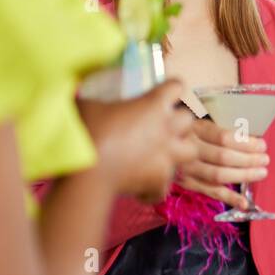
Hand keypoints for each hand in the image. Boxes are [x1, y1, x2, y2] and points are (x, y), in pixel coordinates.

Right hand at [78, 80, 195, 202]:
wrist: (88, 170)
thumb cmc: (89, 131)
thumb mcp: (88, 104)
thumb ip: (95, 97)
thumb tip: (84, 93)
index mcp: (153, 105)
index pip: (176, 87)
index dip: (171, 89)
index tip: (163, 93)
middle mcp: (167, 128)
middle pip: (188, 119)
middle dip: (178, 121)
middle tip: (161, 126)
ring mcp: (167, 156)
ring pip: (191, 151)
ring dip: (179, 151)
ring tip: (163, 154)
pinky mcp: (160, 180)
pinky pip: (166, 186)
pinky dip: (154, 188)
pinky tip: (142, 187)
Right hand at [177, 118, 270, 212]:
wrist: (155, 142)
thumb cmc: (188, 130)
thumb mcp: (201, 120)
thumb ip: (221, 129)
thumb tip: (251, 138)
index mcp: (194, 129)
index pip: (224, 138)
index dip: (246, 143)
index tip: (262, 145)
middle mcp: (188, 149)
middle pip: (223, 157)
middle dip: (249, 160)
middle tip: (265, 159)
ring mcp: (186, 168)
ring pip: (218, 175)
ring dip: (243, 176)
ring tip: (261, 173)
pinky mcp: (186, 183)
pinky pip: (210, 192)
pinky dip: (229, 198)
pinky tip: (244, 202)